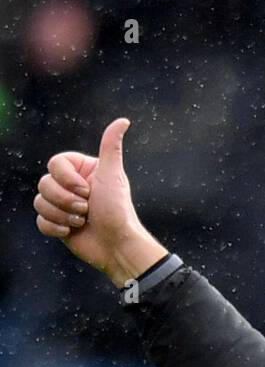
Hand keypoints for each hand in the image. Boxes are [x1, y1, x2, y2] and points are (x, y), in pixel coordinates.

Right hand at [34, 117, 167, 286]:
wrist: (117, 246)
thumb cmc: (118, 210)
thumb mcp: (113, 175)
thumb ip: (111, 147)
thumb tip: (123, 121)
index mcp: (80, 170)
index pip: (54, 164)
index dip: (66, 179)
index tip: (87, 191)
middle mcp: (69, 186)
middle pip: (44, 183)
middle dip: (66, 200)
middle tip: (87, 210)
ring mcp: (62, 205)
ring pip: (39, 202)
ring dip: (62, 215)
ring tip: (82, 222)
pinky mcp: (57, 224)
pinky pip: (40, 221)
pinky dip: (55, 228)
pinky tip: (72, 233)